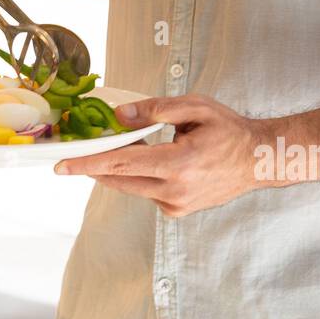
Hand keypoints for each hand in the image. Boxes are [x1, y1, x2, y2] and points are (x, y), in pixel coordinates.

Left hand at [54, 94, 271, 215]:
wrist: (258, 161)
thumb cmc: (229, 130)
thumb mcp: (194, 107)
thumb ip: (153, 111)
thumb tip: (119, 117)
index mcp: (177, 165)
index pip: (120, 165)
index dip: (86, 164)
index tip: (61, 165)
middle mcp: (174, 192)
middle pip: (118, 179)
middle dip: (95, 164)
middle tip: (76, 149)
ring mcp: (175, 205)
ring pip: (131, 185)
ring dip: (121, 167)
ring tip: (125, 144)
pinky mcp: (177, 210)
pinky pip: (146, 190)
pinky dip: (139, 175)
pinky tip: (151, 158)